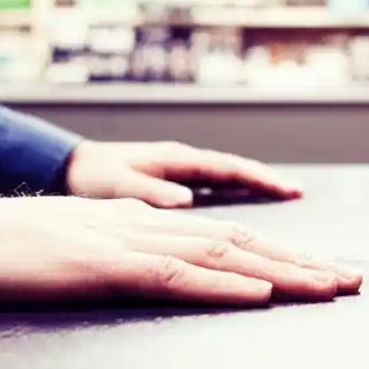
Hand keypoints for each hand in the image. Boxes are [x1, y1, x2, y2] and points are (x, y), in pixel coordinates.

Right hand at [0, 192, 361, 304]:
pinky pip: (175, 276)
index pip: (227, 237)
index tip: (325, 272)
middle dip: (304, 261)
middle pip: (242, 241)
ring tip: (330, 287)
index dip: (281, 254)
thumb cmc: (8, 250)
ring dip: (283, 272)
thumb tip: (161, 265)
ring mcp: (129, 242)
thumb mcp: (80, 248)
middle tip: (355, 281)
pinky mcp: (105, 267)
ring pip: (224, 255)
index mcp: (145, 221)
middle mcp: (148, 224)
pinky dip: (223, 284)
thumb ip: (122, 252)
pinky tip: (259, 293)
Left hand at [65, 141, 302, 208]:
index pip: (230, 168)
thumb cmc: (90, 177)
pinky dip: (238, 195)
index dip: (262, 180)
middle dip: (271, 183)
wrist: (66, 166)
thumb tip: (187, 201)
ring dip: (258, 189)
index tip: (291, 191)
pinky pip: (216, 188)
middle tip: (303, 196)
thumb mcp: (118, 185)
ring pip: (230, 180)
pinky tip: (250, 208)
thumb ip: (151, 193)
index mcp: (177, 159)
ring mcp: (183, 171)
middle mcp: (186, 162)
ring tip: (288, 199)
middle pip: (239, 172)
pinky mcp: (175, 183)